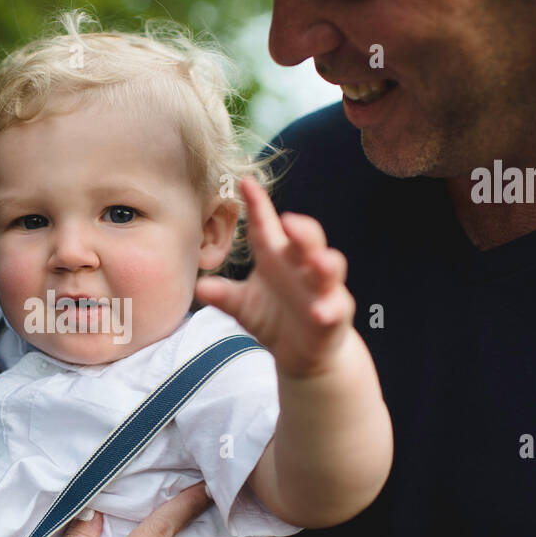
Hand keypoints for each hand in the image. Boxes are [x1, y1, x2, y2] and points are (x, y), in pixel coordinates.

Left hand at [195, 177, 354, 377]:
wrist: (301, 353)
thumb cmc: (273, 318)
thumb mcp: (243, 306)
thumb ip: (224, 295)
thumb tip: (200, 286)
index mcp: (276, 257)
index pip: (266, 226)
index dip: (258, 205)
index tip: (245, 182)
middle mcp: (302, 266)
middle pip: (306, 240)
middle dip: (302, 230)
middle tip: (290, 221)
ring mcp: (322, 289)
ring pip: (329, 268)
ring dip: (325, 263)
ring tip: (317, 261)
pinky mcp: (334, 314)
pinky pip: (335, 309)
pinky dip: (329, 309)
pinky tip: (320, 312)